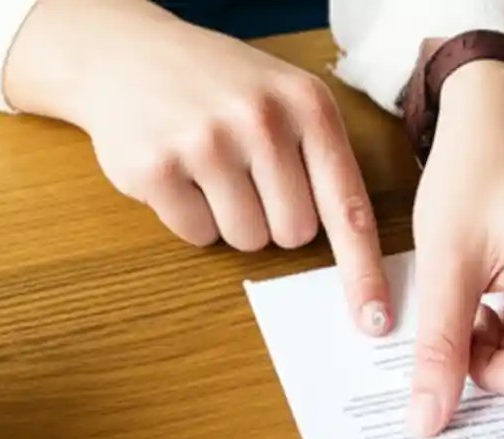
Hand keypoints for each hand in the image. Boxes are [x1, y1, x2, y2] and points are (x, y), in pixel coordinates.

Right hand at [4, 0, 391, 335]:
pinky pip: (196, 236)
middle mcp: (262, 120)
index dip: (364, 270)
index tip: (376, 320)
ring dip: (231, 219)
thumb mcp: (287, 98)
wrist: (127, 53)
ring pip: (246, 240)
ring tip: (211, 168)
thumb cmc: (222, 87)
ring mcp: (206, 142)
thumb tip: (359, 257)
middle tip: (248, 175)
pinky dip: (190, 217)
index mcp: (308, 105)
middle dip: (274, 219)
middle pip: (294, 234)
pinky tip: (180, 171)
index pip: (348, 206)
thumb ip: (323, 161)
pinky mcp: (156, 167)